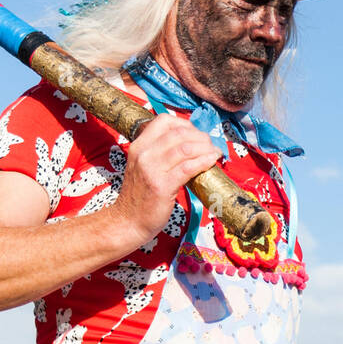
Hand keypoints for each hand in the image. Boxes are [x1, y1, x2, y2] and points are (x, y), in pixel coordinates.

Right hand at [112, 114, 221, 247]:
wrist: (128, 223)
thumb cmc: (140, 197)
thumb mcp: (143, 167)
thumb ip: (159, 153)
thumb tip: (188, 143)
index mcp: (138, 146)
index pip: (164, 121)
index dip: (186, 124)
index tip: (197, 134)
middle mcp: (143, 154)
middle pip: (179, 133)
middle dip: (200, 137)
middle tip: (211, 145)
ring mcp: (151, 169)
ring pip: (185, 148)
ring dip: (205, 148)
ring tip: (215, 152)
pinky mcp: (161, 186)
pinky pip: (188, 167)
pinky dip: (204, 161)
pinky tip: (212, 160)